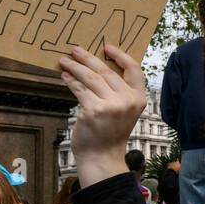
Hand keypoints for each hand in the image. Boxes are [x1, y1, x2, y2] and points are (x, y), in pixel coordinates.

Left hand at [58, 44, 146, 186]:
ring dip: (75, 67)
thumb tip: (98, 66)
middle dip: (88, 58)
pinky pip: (80, 89)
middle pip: (107, 71)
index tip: (106, 47)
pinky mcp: (93, 110)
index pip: (134, 69)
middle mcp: (127, 100)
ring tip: (64, 61)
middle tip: (75, 50)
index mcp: (139, 98)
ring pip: (91, 78)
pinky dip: (70, 81)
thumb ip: (118, 91)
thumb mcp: (124, 110)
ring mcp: (111, 105)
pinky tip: (64, 76)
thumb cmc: (110, 133)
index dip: (120, 55)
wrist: (102, 156)